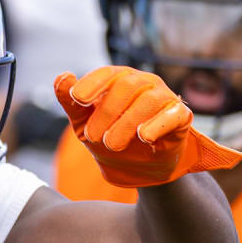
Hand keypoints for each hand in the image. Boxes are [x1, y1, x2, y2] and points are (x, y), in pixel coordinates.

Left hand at [54, 67, 241, 187]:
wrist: (137, 168)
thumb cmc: (110, 138)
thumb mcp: (84, 125)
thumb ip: (72, 104)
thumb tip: (61, 78)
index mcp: (119, 79)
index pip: (106, 73)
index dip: (92, 84)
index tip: (77, 99)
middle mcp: (143, 82)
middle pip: (126, 85)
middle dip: (107, 111)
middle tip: (93, 137)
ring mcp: (164, 97)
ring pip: (149, 99)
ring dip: (127, 122)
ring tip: (112, 143)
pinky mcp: (181, 116)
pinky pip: (173, 114)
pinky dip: (157, 124)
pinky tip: (143, 136)